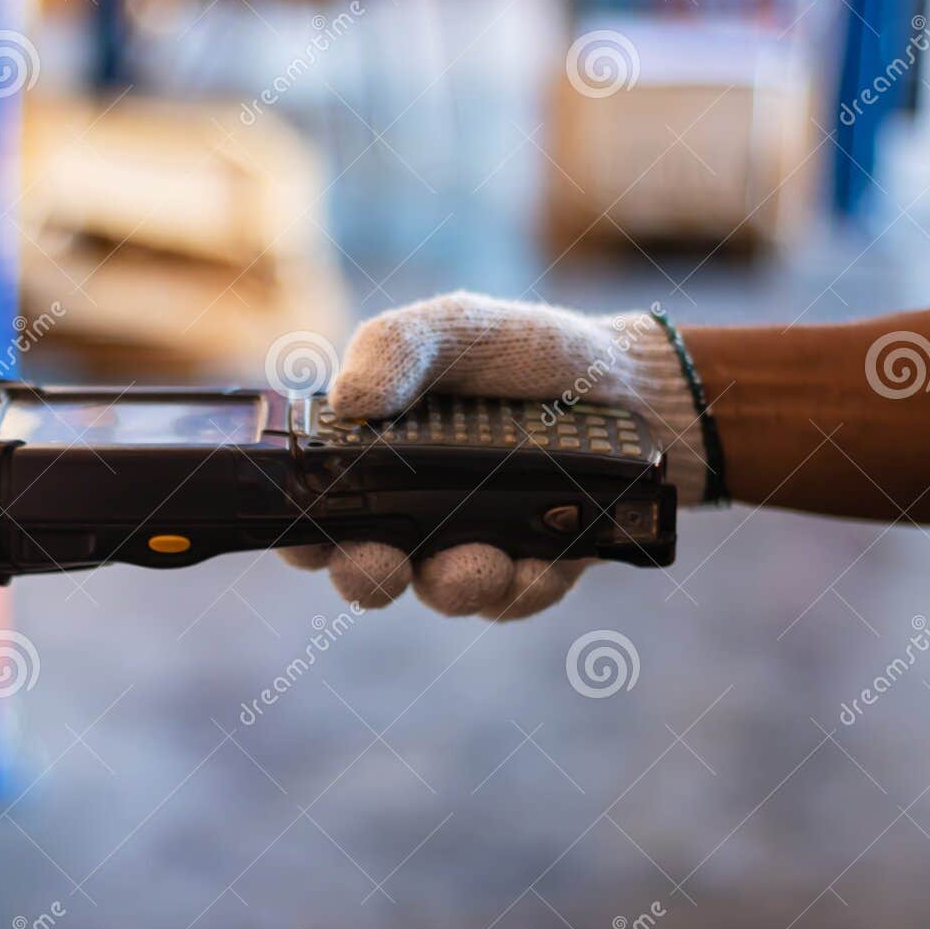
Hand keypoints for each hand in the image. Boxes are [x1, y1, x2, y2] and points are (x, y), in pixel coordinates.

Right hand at [279, 292, 707, 618]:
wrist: (633, 384)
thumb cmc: (523, 355)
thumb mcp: (455, 329)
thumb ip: (394, 348)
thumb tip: (349, 398)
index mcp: (372, 461)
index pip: (310, 511)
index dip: (296, 532)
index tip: (304, 536)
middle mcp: (409, 516)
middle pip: (362, 571)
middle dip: (365, 576)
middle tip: (380, 563)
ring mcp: (468, 550)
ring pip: (441, 592)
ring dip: (455, 583)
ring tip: (487, 558)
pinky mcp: (529, 574)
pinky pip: (514, 600)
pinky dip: (526, 584)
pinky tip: (545, 558)